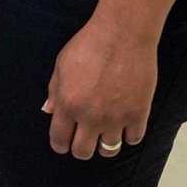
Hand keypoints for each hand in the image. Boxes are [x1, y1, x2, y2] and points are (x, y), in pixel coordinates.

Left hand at [43, 15, 156, 158]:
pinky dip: (128, 135)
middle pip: (83, 152)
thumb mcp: (62, 64)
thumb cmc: (89, 44)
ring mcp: (115, 117)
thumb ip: (54, 91)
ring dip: (104, 144)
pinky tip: (124, 124)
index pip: (59, 140)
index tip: (64, 141)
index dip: (60, 144)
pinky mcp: (138, 114)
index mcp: (68, 104)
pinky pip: (133, 140)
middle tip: (84, 137)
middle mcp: (90, 116)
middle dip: (80, 147)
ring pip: (108, 151)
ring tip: (105, 132)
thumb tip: (49, 112)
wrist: (123, 34)